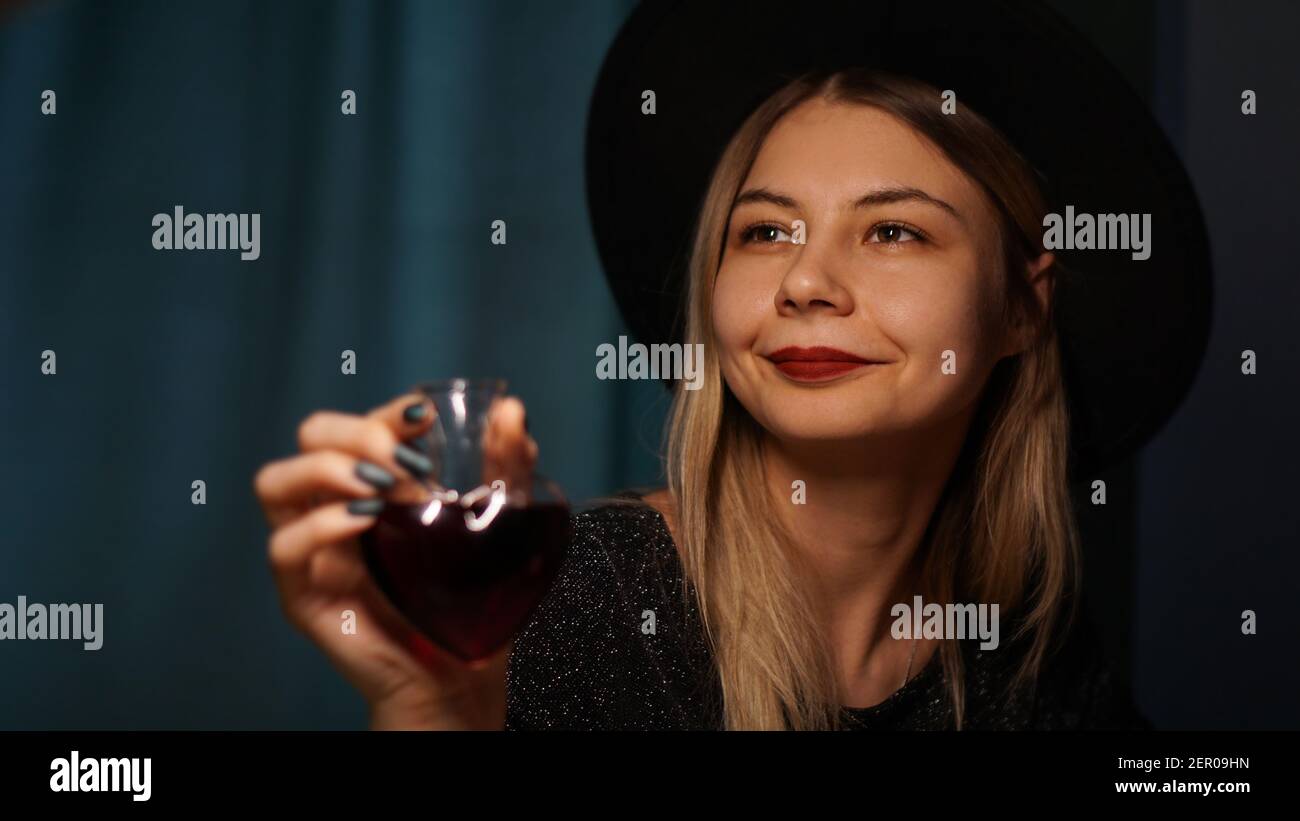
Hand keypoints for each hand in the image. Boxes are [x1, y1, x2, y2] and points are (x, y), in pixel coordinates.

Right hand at [253, 391, 537, 728]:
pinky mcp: (303, 594)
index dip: (385, 411)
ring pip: (275, 481)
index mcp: (374, 486)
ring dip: (328, 469)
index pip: (358, 425)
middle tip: (405, 463)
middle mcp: (335, 509)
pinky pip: (284, 546)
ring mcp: (313, 551)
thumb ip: (507, 468)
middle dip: (356, 431)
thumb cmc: (471, 602)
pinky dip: (321, 525)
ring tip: (381, 489)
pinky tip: (365, 526)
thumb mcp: (500, 526)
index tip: (424, 417)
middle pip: (310, 437)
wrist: (462, 676)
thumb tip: (513, 411)